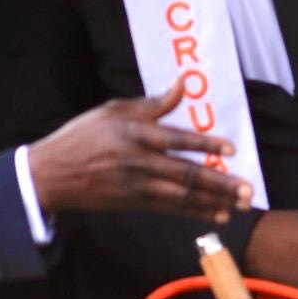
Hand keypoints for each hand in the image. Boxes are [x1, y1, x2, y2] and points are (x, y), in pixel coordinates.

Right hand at [27, 80, 253, 222]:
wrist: (50, 174)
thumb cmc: (83, 136)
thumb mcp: (114, 111)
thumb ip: (152, 103)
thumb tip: (182, 84)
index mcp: (137, 135)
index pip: (178, 139)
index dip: (207, 144)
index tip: (232, 149)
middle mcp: (140, 162)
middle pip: (187, 174)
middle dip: (221, 184)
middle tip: (248, 191)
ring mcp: (137, 185)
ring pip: (182, 196)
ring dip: (213, 202)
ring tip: (239, 206)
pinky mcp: (133, 202)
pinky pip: (169, 209)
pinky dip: (194, 212)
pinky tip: (215, 214)